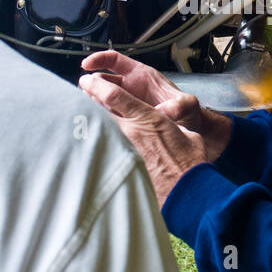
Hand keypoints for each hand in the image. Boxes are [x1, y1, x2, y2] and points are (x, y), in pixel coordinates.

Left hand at [78, 70, 208, 206]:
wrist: (185, 191)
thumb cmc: (189, 163)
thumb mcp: (186, 135)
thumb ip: (172, 126)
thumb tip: (171, 127)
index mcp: (146, 118)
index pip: (112, 95)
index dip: (96, 85)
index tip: (87, 80)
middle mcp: (130, 132)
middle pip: (97, 109)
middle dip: (87, 101)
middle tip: (82, 96)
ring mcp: (122, 149)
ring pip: (98, 128)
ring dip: (91, 120)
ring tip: (85, 117)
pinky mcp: (119, 166)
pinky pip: (102, 147)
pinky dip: (96, 141)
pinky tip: (91, 142)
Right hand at [81, 50, 202, 128]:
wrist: (188, 129)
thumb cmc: (187, 112)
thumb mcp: (186, 105)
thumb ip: (177, 105)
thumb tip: (166, 111)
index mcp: (142, 75)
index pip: (115, 60)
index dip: (98, 59)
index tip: (85, 65)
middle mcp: (131, 86)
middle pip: (103, 79)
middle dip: (91, 84)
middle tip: (84, 94)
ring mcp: (127, 101)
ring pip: (102, 97)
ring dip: (93, 101)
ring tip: (87, 108)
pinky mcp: (125, 116)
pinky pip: (108, 112)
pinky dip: (100, 115)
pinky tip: (97, 121)